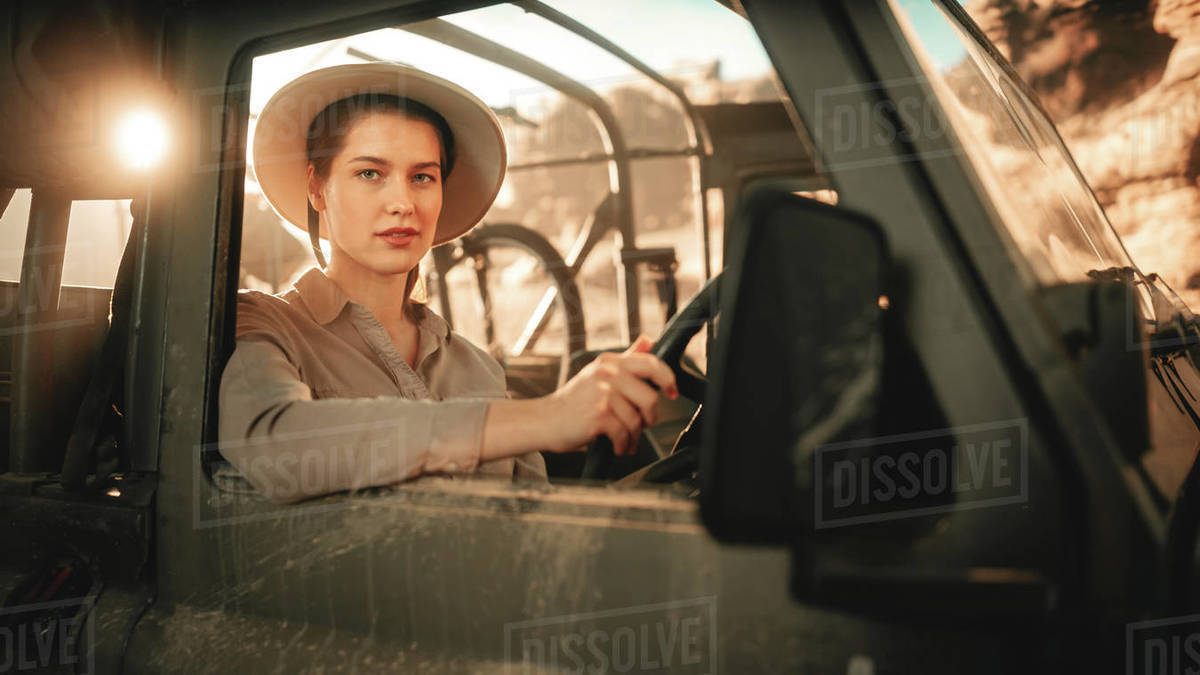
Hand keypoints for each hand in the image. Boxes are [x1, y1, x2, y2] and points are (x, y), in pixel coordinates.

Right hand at [541, 335, 677, 455]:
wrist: (545, 420)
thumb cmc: (574, 401)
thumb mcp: (598, 373)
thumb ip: (626, 358)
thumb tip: (648, 340)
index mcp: (610, 362)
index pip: (651, 364)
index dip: (668, 379)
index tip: (672, 392)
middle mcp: (607, 374)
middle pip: (650, 397)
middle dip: (651, 417)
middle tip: (644, 424)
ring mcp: (603, 394)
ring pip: (637, 420)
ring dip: (634, 436)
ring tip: (625, 439)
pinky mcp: (599, 415)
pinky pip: (624, 433)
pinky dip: (623, 445)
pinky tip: (618, 446)